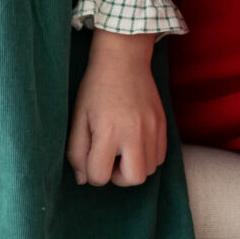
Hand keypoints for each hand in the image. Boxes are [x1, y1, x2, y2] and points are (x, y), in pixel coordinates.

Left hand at [67, 31, 166, 187]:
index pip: (99, 176)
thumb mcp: (78, 117)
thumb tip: (83, 179)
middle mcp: (135, 132)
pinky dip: (148, 156)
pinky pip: (160, 157)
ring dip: (134, 166)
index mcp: (108, 131)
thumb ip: (76, 151)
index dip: (91, 171)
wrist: (123, 58)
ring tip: (122, 147)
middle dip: (118, 176)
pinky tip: (135, 141)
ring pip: (150, 170)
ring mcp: (153, 128)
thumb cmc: (96, 87)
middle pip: (134, 179)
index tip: (91, 153)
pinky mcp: (163, 124)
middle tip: (109, 157)